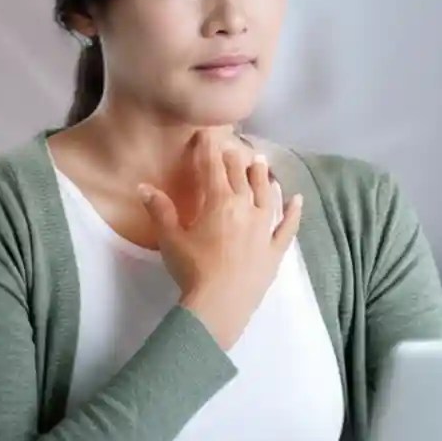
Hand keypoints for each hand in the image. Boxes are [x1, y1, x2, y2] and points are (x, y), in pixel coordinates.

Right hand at [137, 129, 302, 349]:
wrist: (219, 305)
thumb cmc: (192, 270)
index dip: (209, 150)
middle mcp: (246, 209)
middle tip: (233, 148)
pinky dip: (293, 212)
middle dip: (235, 161)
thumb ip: (160, 210)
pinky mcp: (275, 251)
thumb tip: (143, 187)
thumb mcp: (170, 239)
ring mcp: (265, 230)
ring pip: (267, 196)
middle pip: (241, 179)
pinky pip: (288, 227)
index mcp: (220, 203)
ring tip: (261, 163)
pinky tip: (298, 200)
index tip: (207, 135)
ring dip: (263, 178)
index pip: (213, 169)